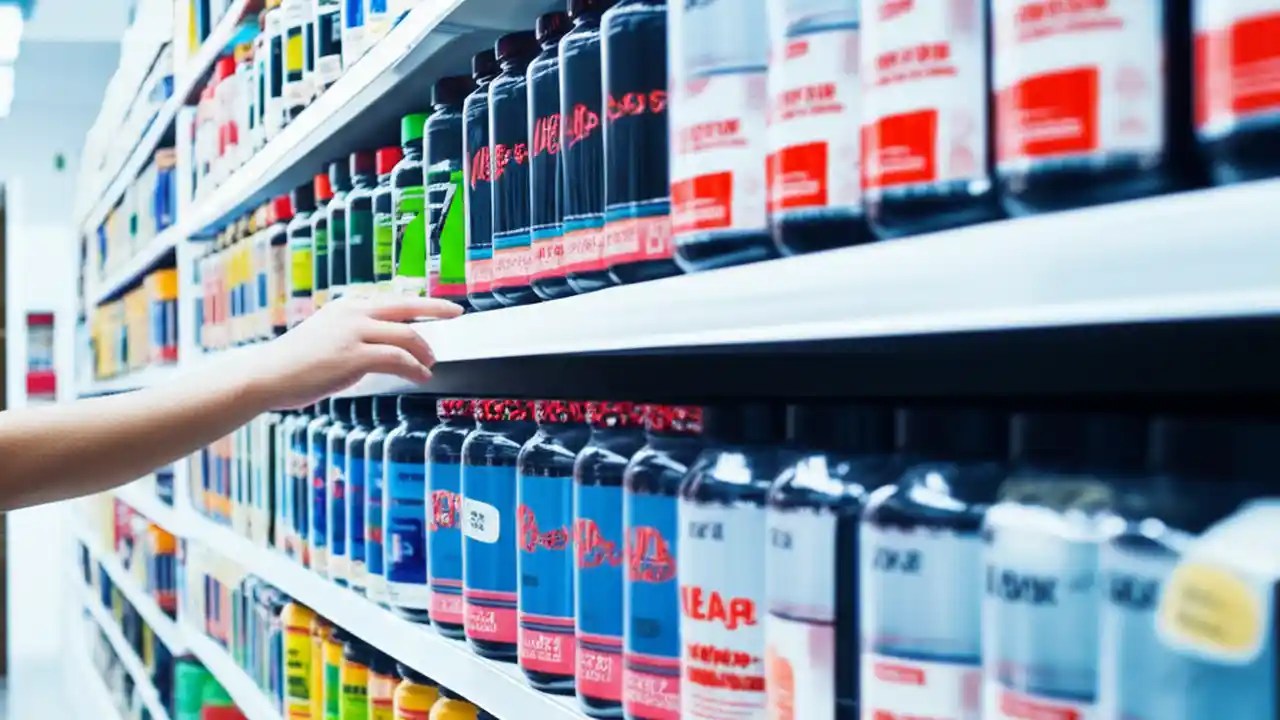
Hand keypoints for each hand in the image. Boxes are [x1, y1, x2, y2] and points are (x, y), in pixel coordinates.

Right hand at [231, 296, 463, 408]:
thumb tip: (387, 344)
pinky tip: (422, 376)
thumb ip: (355, 334)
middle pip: (406, 305)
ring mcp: (354, 332)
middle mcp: (352, 312)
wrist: (268, 376)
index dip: (419, 303)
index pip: (392, 300)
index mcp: (347, 305)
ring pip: (406, 334)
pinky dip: (415, 368)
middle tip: (457, 313)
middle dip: (436, 308)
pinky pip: (398, 359)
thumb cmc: (296, 363)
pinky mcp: (355, 356)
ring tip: (431, 363)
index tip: (437, 305)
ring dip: (425, 350)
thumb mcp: (327, 336)